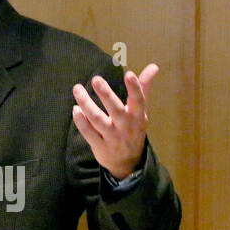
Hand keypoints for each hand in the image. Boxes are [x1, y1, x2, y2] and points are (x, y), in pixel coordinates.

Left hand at [72, 63, 156, 180]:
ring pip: (97, 120)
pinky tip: (75, 109)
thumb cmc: (133, 129)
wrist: (128, 163)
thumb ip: (144, 88)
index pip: (138, 101)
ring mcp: (112, 137)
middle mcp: (126, 126)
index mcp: (138, 116)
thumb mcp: (141, 111)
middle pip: (115, 110)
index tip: (129, 74)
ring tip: (77, 89)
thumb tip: (154, 66)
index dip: (135, 88)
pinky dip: (81, 121)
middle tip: (96, 79)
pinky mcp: (100, 146)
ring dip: (86, 104)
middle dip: (106, 94)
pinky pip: (88, 133)